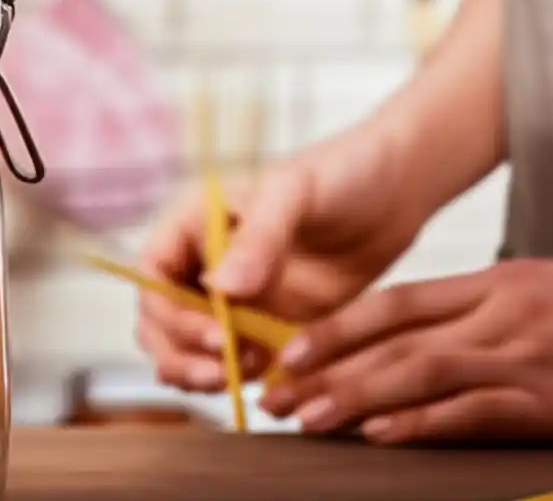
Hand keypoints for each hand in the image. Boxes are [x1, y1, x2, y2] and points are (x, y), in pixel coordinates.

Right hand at [137, 118, 431, 392]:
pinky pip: (240, 361)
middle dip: (179, 355)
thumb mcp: (295, 194)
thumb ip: (259, 238)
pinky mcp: (269, 324)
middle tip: (220, 375)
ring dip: (205, 372)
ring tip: (245, 378)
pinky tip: (273, 380)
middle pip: (161, 323)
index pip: (154, 278)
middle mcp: (205, 263)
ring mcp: (236, 298)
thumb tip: (221, 290)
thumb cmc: (341, 172)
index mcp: (193, 223)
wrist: (398, 189)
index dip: (171, 315)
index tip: (216, 337)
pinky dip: (244, 378)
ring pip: (192, 349)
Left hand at [261, 259, 552, 443]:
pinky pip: (476, 412)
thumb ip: (480, 308)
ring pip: (422, 372)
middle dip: (327, 368)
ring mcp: (526, 357)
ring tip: (307, 418)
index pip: (396, 302)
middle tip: (274, 395)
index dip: (336, 327)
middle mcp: (502, 314)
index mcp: (497, 283)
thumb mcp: (545, 290)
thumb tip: (411, 334)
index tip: (288, 352)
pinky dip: (424, 422)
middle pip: (395, 340)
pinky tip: (381, 435)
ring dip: (357, 395)